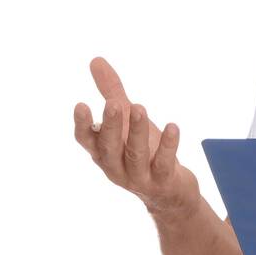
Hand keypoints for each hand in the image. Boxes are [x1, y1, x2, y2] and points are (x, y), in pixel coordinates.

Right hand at [73, 56, 199, 217]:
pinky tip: (174, 127)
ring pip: (135, 155)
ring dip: (137, 132)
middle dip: (111, 125)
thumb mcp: (127, 121)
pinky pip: (164, 164)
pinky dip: (168, 146)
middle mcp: (116, 167)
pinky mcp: (162, 182)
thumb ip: (111, 92)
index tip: (81, 105)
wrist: (169, 194)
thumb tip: (96, 60)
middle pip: (109, 148)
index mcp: (103, 152)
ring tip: (140, 108)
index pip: (86, 140)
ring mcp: (139, 177)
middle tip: (114, 104)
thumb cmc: (144, 152)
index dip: (83, 124)